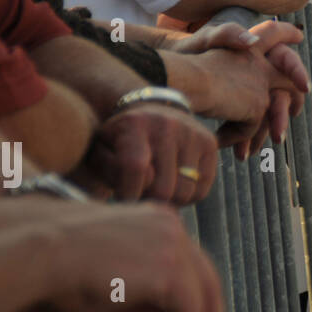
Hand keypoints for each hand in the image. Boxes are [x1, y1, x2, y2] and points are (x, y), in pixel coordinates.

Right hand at [47, 204, 223, 311]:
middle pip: (206, 272)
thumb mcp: (113, 270)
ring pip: (204, 291)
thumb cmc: (64, 264)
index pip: (192, 258)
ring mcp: (172, 244)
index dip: (200, 289)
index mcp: (159, 219)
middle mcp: (171, 226)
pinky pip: (191, 306)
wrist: (44, 251)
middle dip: (212, 307)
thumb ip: (145, 286)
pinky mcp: (168, 268)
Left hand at [83, 105, 216, 205]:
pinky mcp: (210, 143)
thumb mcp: (101, 150)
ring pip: (185, 192)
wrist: (151, 111)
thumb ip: (108, 169)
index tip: (124, 198)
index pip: (136, 168)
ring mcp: (192, 133)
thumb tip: (141, 185)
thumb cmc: (120, 139)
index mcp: (135, 124)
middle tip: (141, 195)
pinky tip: (174, 185)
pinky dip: (188, 197)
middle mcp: (168, 125)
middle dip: (149, 200)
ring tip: (156, 191)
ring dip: (169, 201)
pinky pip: (202, 189)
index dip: (129, 193)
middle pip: (164, 188)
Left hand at [165, 20, 308, 158]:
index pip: (287, 60)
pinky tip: (239, 151)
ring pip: (267, 114)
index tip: (304, 86)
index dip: (298, 71)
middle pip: (281, 94)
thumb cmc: (190, 51)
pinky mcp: (239, 109)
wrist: (172, 75)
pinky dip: (246, 138)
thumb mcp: (206, 38)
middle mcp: (261, 73)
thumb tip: (252, 41)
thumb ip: (229, 34)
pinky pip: (250, 125)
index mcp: (260, 51)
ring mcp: (252, 93)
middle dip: (280, 115)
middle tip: (277, 134)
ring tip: (253, 150)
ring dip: (262, 132)